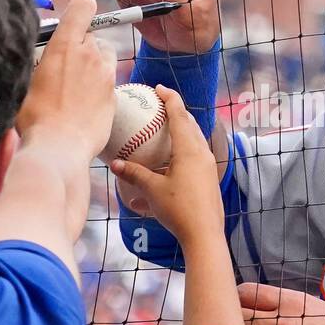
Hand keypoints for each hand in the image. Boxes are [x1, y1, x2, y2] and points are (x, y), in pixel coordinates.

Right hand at [17, 0, 115, 157]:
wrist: (60, 147)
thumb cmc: (35, 115)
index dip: (79, 11)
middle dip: (79, 44)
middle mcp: (89, 54)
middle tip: (64, 65)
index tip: (72, 22)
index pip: (82, 8)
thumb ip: (36, 59)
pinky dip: (98, 84)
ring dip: (93, 61)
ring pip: (104, 56)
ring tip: (77, 82)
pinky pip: (107, 80)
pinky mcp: (114, 94)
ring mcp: (106, 74)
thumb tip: (38, 52)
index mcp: (64, 45)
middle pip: (91, 36)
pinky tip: (84, 101)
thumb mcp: (25, 79)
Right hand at [109, 86, 222, 244]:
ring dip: (182, 131)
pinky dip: (184, 150)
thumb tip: (114, 164)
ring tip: (166, 130)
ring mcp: (209, 166)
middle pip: (191, 124)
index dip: (170, 98)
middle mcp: (202, 153)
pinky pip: (196, 156)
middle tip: (161, 106)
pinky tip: (172, 162)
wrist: (204, 235)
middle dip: (177, 112)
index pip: (180, 114)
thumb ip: (133, 173)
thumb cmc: (178, 209)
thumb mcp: (151, 189)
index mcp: (189, 149)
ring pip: (195, 140)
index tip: (159, 88)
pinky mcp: (209, 178)